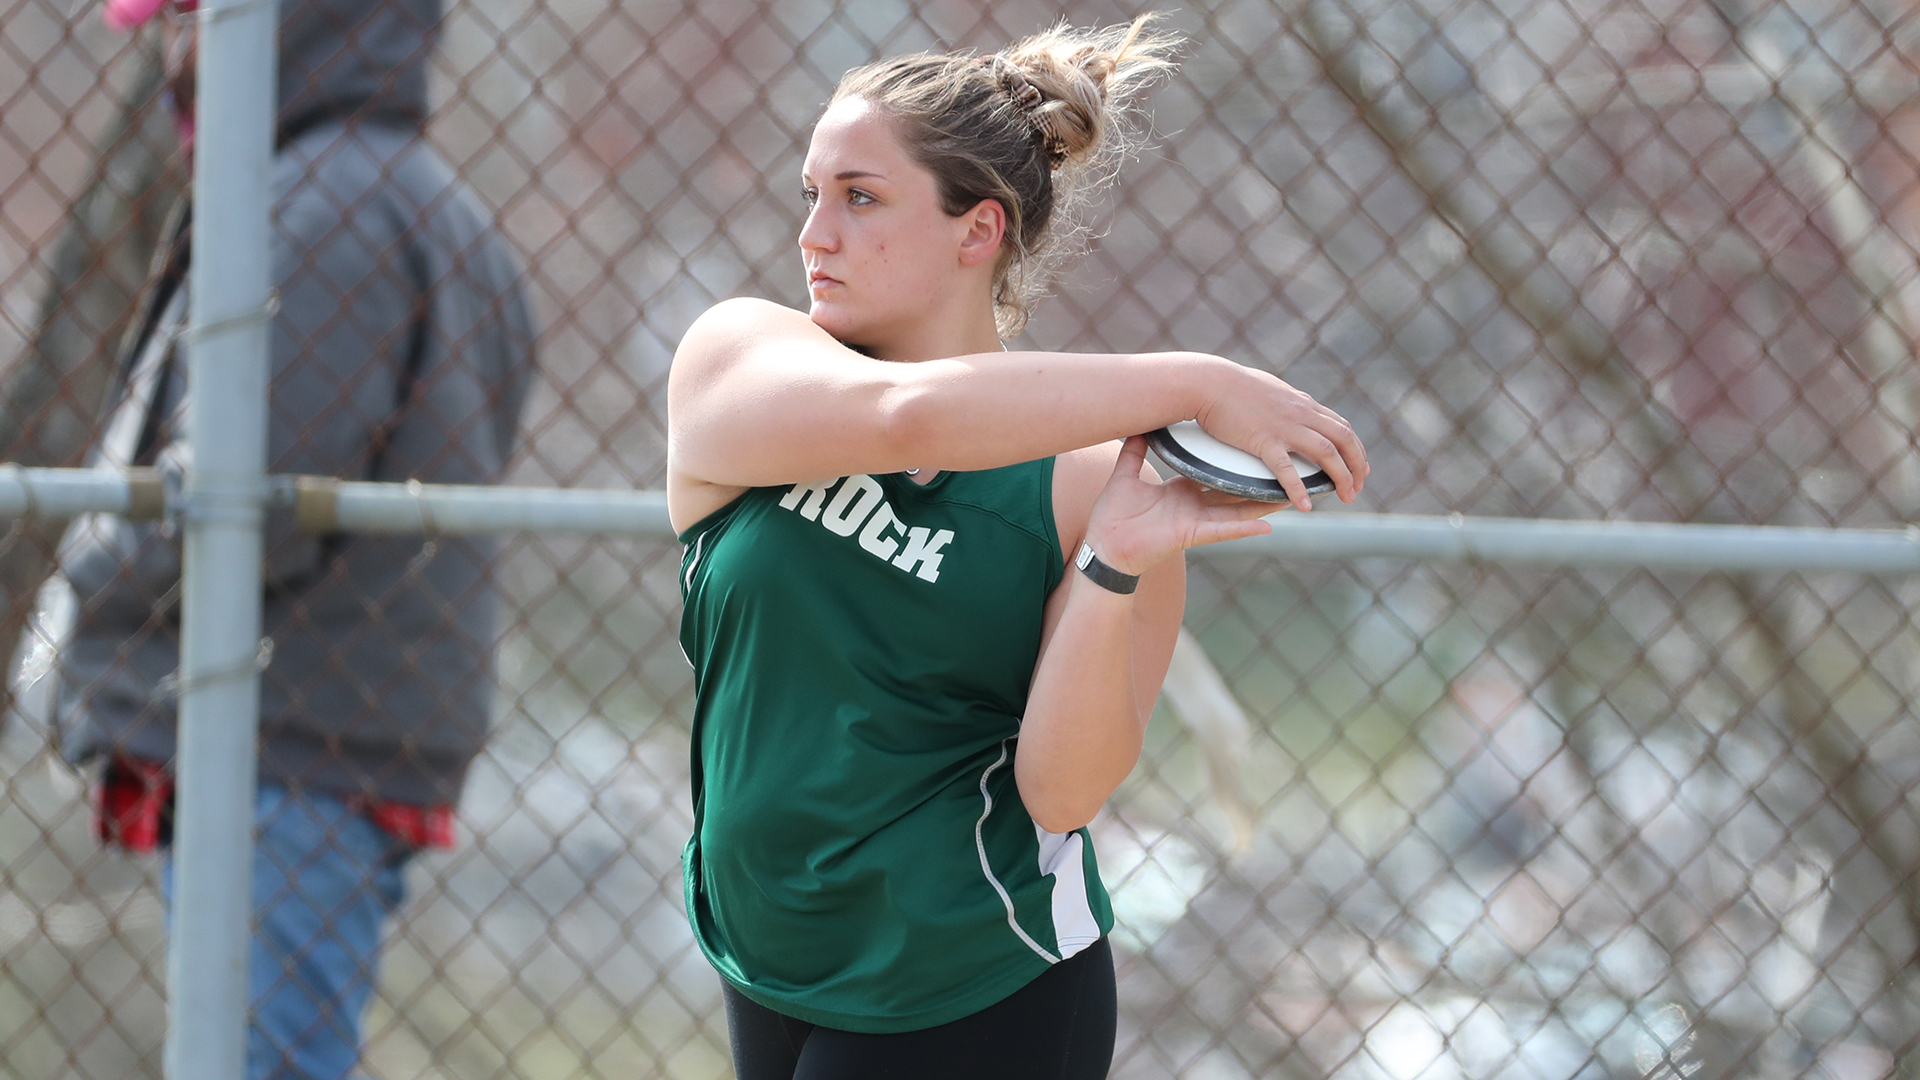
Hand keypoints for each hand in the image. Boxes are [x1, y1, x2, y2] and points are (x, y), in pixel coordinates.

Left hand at [1082, 436, 1279, 575]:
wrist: (1103, 546)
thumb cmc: (1112, 516)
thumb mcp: (1125, 477)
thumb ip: (1132, 453)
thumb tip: (1137, 428)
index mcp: (1180, 491)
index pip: (1212, 474)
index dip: (1230, 463)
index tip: (1247, 446)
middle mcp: (1192, 506)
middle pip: (1231, 492)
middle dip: (1255, 483)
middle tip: (1280, 470)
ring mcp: (1195, 521)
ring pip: (1235, 512)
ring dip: (1260, 506)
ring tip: (1287, 497)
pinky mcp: (1191, 536)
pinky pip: (1222, 531)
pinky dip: (1244, 529)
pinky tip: (1266, 525)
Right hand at [1194, 362, 1366, 510]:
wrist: (1207, 382)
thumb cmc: (1230, 386)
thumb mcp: (1270, 390)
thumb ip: (1286, 403)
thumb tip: (1292, 408)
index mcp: (1302, 404)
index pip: (1342, 427)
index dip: (1356, 449)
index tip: (1360, 466)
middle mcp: (1301, 414)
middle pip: (1344, 440)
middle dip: (1357, 466)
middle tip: (1358, 488)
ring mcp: (1284, 427)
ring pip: (1327, 453)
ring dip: (1342, 478)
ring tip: (1346, 498)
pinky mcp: (1263, 440)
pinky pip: (1287, 469)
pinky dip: (1299, 489)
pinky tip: (1305, 506)